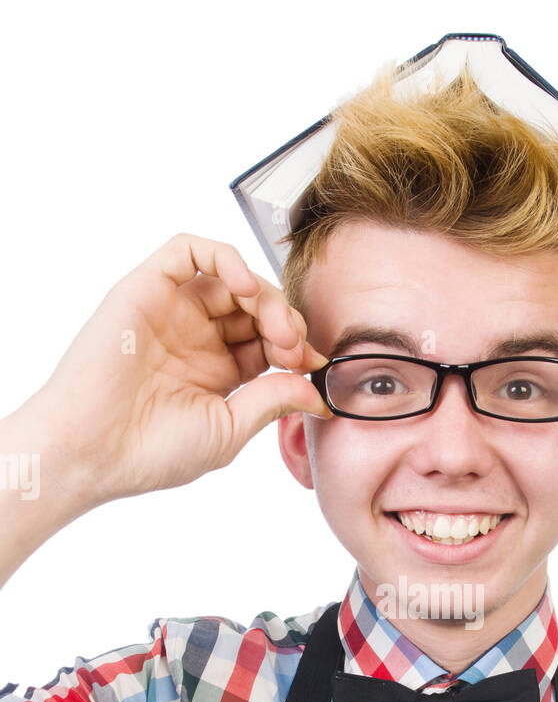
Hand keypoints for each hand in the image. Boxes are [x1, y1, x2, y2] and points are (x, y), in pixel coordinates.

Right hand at [31, 232, 331, 504]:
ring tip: (276, 328)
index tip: (314, 367)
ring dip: (265, 295)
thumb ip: (274, 400)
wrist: (93, 449)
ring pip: (232, 277)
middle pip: (257, 306)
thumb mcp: (230, 429)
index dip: (297, 347)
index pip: (270, 340)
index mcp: (219, 371)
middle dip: (286, 321)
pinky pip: (188, 251)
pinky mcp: (147, 288)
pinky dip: (224, 257)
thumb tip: (320, 393)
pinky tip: (245, 288)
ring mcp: (173, 310)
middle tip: (294, 348)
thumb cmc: (152, 450)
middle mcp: (197, 336)